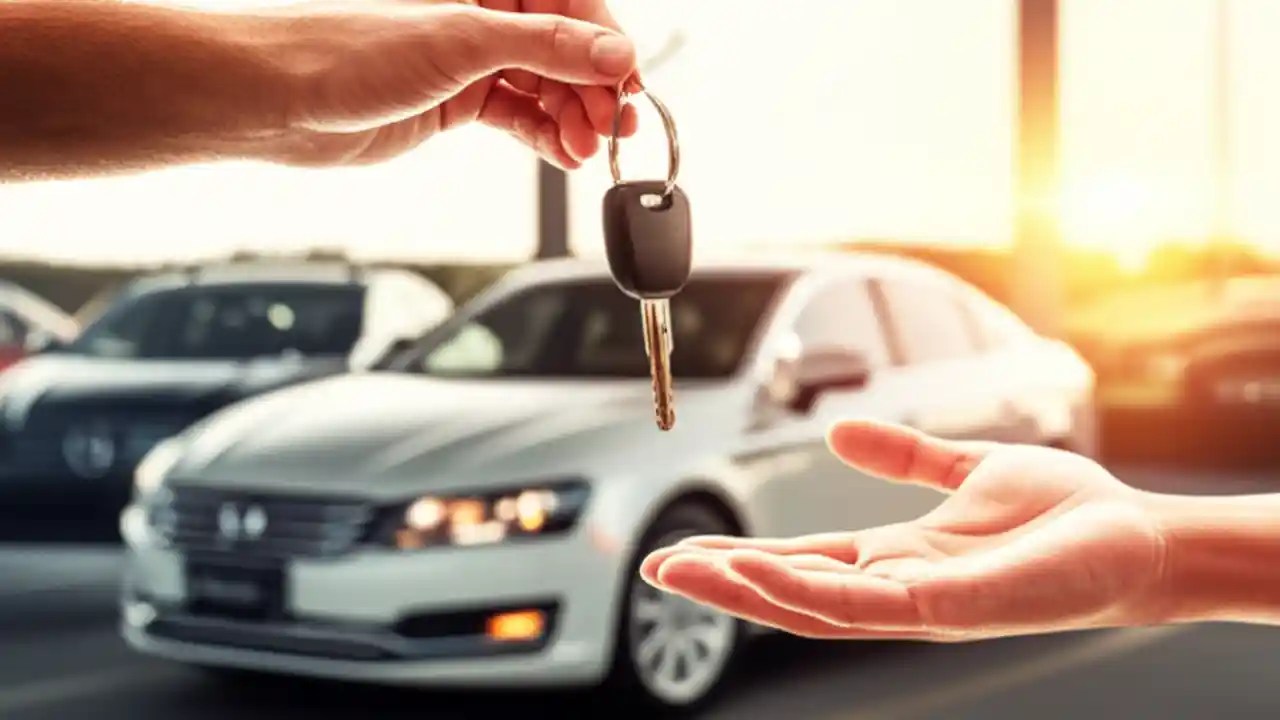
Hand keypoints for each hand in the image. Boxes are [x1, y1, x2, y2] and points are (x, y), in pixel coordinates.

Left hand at [265, 0, 640, 167]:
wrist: (277, 100)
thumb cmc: (346, 50)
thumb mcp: (461, 42)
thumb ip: (545, 47)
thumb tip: (613, 54)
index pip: (569, 4)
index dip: (605, 45)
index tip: (629, 84)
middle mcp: (480, 13)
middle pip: (562, 49)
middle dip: (592, 90)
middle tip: (613, 128)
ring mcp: (467, 58)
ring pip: (543, 85)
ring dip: (572, 119)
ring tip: (587, 150)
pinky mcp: (454, 98)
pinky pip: (517, 114)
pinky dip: (543, 135)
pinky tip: (563, 154)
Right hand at [641, 421, 1170, 640]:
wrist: (1136, 534)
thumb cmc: (1063, 512)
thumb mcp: (965, 470)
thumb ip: (905, 455)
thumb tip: (838, 431)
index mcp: (897, 557)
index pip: (802, 563)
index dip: (741, 558)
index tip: (683, 548)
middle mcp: (899, 588)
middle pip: (793, 594)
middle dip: (722, 584)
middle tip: (654, 569)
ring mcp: (922, 604)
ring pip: (813, 608)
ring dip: (744, 591)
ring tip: (683, 572)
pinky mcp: (950, 608)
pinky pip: (865, 606)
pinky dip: (804, 594)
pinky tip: (758, 577)